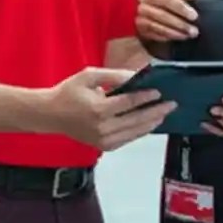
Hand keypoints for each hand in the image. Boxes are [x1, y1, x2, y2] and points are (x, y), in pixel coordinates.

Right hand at [41, 67, 176, 151]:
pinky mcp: (104, 146)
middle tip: (172, 104)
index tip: (160, 92)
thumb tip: (136, 76)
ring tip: (164, 114)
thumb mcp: (89, 76)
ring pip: (135, 132)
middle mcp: (103, 127)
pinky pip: (128, 139)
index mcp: (98, 109)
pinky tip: (150, 123)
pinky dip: (140, 131)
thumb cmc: (69, 92)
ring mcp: (104, 140)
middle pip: (137, 120)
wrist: (51, 115)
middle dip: (156, 111)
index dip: (146, 97)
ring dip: (152, 123)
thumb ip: (113, 76)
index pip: (129, 103)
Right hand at [136, 0, 197, 41]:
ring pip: (160, 17)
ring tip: (189, 33)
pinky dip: (168, 35)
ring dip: (176, 27)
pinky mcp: (140, 28)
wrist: (148, 20)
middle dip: (181, 10)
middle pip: (165, 1)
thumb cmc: (165, 8)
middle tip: (195, 18)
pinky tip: (179, 37)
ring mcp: (141, 14)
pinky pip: (154, 31)